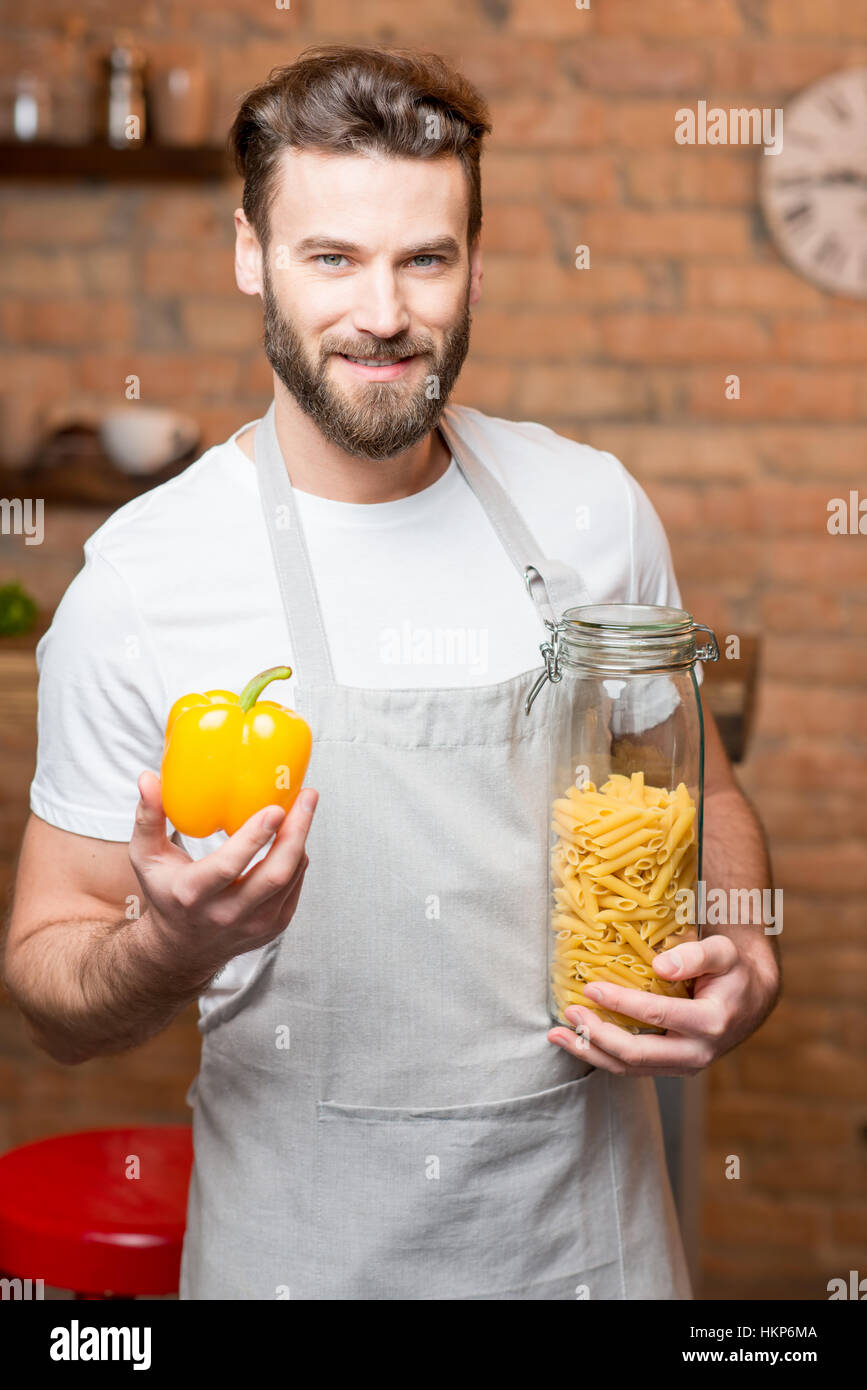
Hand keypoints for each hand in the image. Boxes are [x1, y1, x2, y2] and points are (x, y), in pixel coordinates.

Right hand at [129, 769, 317, 976]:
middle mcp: (226, 914)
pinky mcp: (274, 927)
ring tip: (303, 806)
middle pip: (274, 874)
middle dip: (296, 832)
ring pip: (290, 878)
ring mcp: (254, 924)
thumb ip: (148, 817)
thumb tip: (148, 778)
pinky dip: (298, 857)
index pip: (229, 866)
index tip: (275, 808)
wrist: (182, 948)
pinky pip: (296, 885)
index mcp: (192, 894)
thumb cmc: (166, 894)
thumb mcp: (147, 857)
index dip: (255, 837)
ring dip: (300, 839)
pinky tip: (294, 834)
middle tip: (306, 796)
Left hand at [548, 934, 778, 1076]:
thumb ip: (695, 955)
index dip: (621, 1003)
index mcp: (711, 1022)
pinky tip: (577, 1040)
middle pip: (637, 1054)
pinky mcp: (671, 1068)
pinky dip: (601, 1056)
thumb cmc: (733, 969)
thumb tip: (659, 966)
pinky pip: (632, 1067)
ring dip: (591, 1052)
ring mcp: (683, 1065)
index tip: (590, 988)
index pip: (657, 1016)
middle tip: (568, 1013)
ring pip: (630, 1068)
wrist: (751, 999)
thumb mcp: (723, 953)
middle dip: (597, 1036)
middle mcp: (697, 1053)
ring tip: (558, 1034)